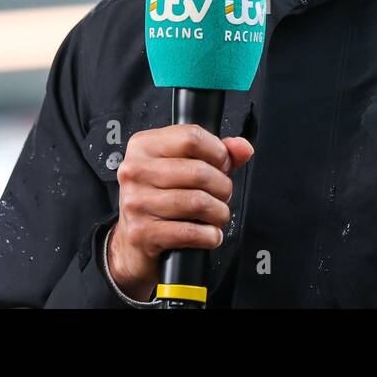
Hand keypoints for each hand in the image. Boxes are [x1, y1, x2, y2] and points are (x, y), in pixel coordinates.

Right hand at [106, 125, 254, 300]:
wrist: (133, 239)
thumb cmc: (161, 196)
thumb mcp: (184, 165)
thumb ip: (217, 152)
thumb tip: (243, 148)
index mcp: (144, 146)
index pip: (192, 137)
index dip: (218, 152)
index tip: (222, 165)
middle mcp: (135, 171)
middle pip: (199, 171)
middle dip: (222, 186)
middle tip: (222, 195)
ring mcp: (137, 202)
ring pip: (198, 202)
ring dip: (219, 212)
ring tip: (217, 214)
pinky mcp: (142, 233)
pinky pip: (191, 233)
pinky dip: (209, 235)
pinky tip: (209, 233)